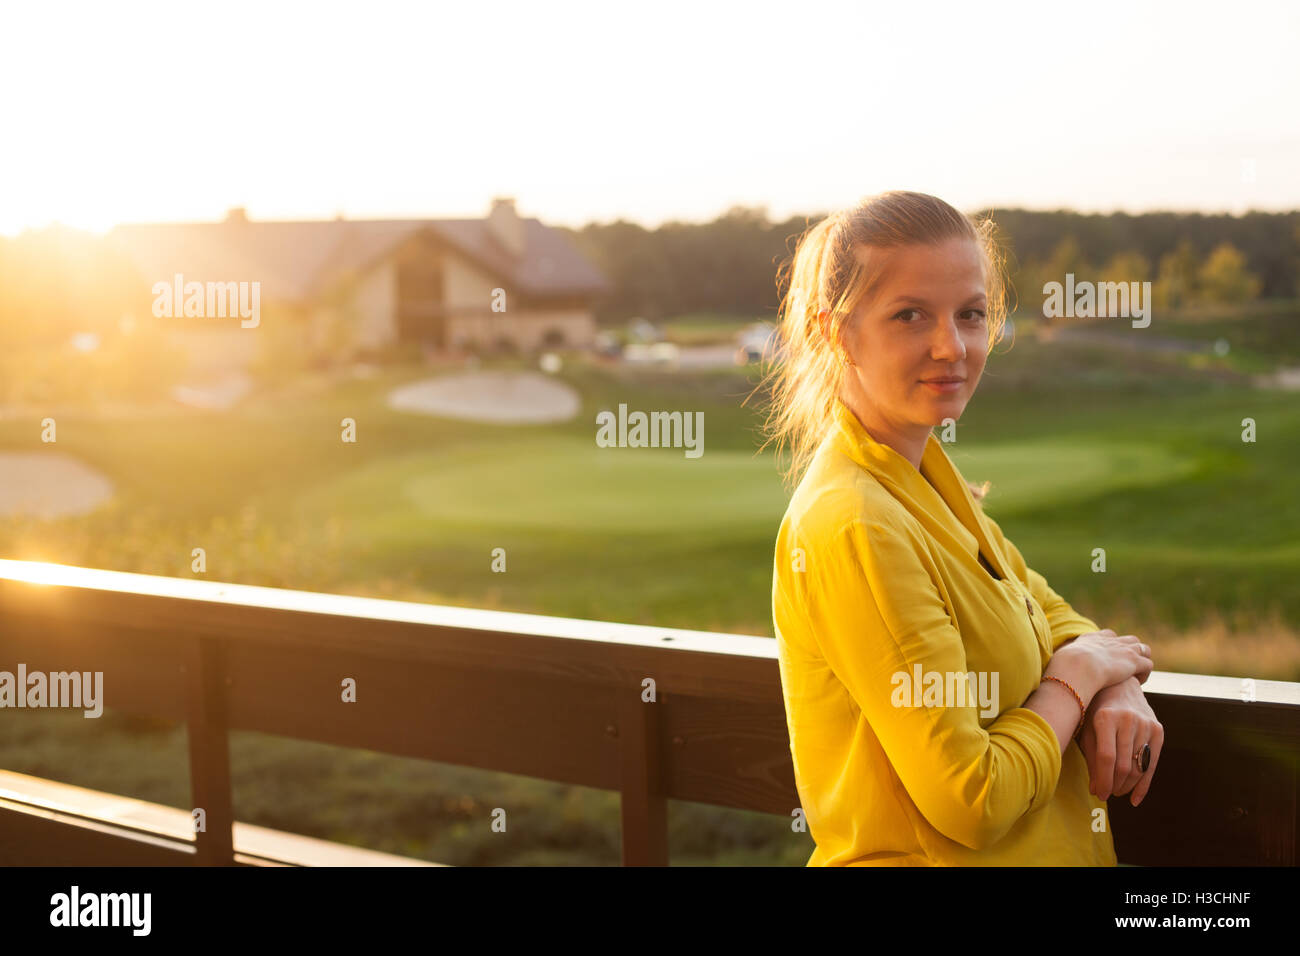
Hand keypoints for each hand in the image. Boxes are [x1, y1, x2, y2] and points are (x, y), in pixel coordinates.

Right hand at [1052, 628, 1152, 698]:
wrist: (1077, 666)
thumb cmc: (1064, 668)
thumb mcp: (1059, 662)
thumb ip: (1060, 666)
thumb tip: (1051, 677)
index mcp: (1092, 639)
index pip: (1107, 636)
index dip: (1111, 647)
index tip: (1108, 661)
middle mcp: (1110, 640)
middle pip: (1128, 640)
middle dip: (1130, 652)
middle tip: (1125, 670)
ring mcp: (1123, 649)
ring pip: (1143, 649)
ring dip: (1141, 661)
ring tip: (1135, 676)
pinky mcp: (1133, 660)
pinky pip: (1148, 664)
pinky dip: (1145, 674)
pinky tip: (1136, 683)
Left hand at [1078, 676, 1163, 805]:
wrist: (1120, 684)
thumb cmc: (1095, 710)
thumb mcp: (1087, 729)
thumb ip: (1091, 757)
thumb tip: (1095, 790)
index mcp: (1106, 717)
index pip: (1106, 757)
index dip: (1103, 780)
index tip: (1098, 794)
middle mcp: (1128, 720)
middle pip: (1123, 764)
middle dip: (1114, 785)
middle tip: (1106, 794)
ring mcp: (1146, 724)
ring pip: (1138, 766)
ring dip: (1127, 785)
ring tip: (1116, 791)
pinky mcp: (1158, 729)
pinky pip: (1152, 762)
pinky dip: (1144, 784)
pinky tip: (1135, 798)